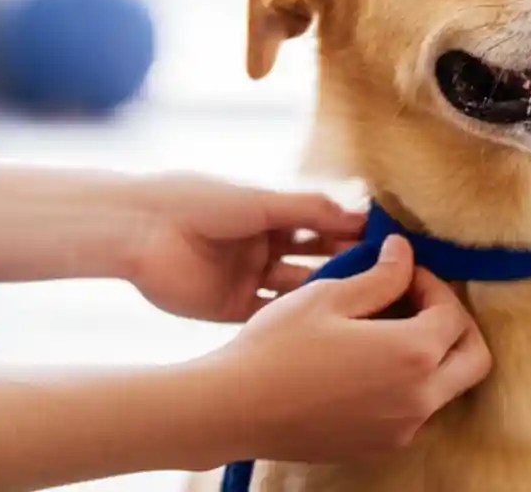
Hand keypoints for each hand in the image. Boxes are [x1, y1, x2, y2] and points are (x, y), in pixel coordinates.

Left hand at [117, 174, 364, 321]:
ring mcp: (248, 278)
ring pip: (297, 290)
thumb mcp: (261, 201)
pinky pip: (269, 316)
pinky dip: (294, 320)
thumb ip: (310, 209)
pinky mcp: (230, 308)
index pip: (322, 225)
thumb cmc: (198, 201)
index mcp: (270, 214)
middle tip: (387, 280)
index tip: (390, 245)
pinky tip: (325, 329)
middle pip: (314, 259)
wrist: (139, 231)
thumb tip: (358, 213)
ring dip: (324, 296)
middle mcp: (263, 246)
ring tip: (363, 306)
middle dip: (346, 267)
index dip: (352, 234)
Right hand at [176, 235, 492, 465]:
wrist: (234, 408)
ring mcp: (402, 429)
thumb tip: (405, 252)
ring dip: (434, 355)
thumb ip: (381, 275)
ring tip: (392, 328)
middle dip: (456, 324)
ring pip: (447, 387)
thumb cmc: (277, 346)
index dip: (432, 284)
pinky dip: (411, 382)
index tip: (403, 273)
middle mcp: (419, 399)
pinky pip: (417, 410)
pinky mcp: (381, 445)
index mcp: (412, 355)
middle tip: (421, 302)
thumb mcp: (330, 295)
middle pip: (473, 359)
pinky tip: (371, 361)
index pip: (453, 314)